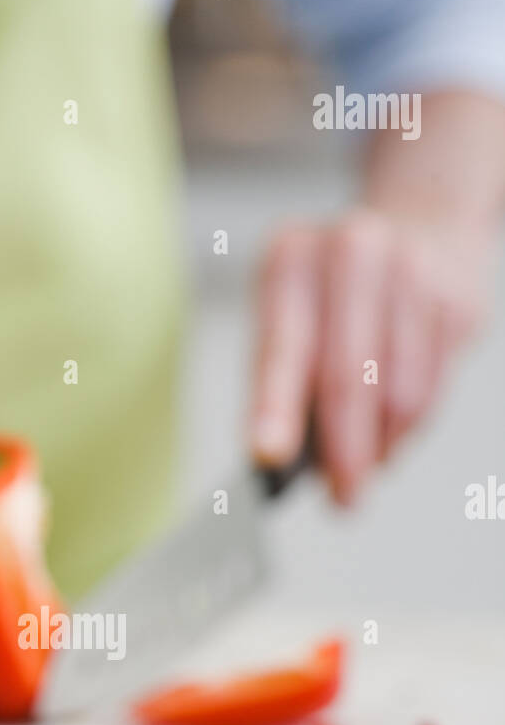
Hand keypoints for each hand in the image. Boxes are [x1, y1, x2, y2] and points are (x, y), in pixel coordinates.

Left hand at [249, 207, 491, 502]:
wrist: (421, 224)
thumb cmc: (334, 292)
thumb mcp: (288, 314)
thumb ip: (278, 381)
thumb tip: (277, 463)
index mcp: (291, 260)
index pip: (282, 347)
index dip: (275, 408)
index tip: (267, 457)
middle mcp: (353, 252)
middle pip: (348, 377)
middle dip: (344, 454)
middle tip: (342, 500)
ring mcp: (413, 271)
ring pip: (399, 395)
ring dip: (381, 448)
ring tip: (366, 466)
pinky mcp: (456, 302)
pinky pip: (432, 392)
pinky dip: (409, 428)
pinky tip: (392, 432)